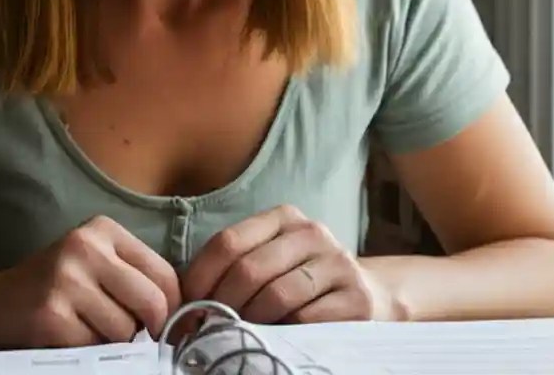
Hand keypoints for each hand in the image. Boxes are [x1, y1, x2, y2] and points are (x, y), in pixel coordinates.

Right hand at [0, 215, 181, 348]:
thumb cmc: (53, 286)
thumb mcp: (94, 263)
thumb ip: (134, 275)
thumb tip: (184, 310)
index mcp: (103, 230)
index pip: (165, 273)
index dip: (172, 306)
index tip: (162, 323)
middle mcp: (86, 247)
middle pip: (151, 301)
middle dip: (148, 327)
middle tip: (133, 334)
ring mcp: (67, 279)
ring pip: (125, 329)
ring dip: (113, 340)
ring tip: (89, 327)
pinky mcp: (52, 314)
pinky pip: (96, 345)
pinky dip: (88, 348)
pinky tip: (69, 334)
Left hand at [182, 205, 393, 323]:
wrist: (369, 295)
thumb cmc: (302, 281)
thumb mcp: (270, 260)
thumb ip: (234, 267)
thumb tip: (185, 296)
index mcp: (284, 217)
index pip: (228, 242)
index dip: (201, 277)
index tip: (188, 306)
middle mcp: (313, 233)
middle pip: (249, 269)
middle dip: (222, 304)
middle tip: (210, 327)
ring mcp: (338, 263)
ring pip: (277, 295)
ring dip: (251, 321)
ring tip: (241, 333)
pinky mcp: (357, 298)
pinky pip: (306, 319)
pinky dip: (284, 333)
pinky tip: (276, 337)